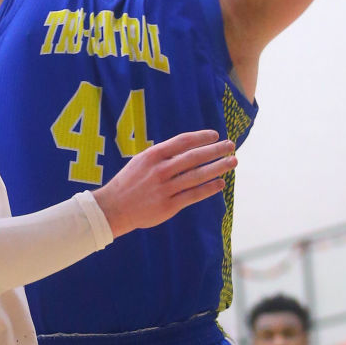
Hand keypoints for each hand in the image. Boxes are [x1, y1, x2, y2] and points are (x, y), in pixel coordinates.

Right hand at [94, 130, 235, 239]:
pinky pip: (193, 195)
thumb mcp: (140, 162)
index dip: (201, 137)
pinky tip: (220, 183)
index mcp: (153, 156)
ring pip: (197, 175)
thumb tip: (186, 148)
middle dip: (215, 150)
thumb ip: (162, 156)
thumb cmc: (128, 183)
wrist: (112, 209)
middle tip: (231, 145)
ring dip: (218, 167)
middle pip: (194, 157)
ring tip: (233, 161)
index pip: (182, 142)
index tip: (215, 135)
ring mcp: (165, 188)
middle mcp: (160, 170)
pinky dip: (209, 189)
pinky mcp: (168, 206)